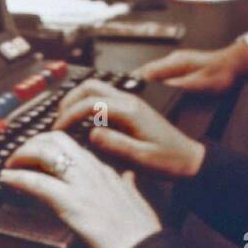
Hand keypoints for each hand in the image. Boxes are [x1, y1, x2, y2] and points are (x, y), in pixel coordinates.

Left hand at [0, 132, 160, 247]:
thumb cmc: (140, 230)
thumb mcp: (135, 196)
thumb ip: (127, 182)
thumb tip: (126, 176)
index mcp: (104, 168)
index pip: (72, 145)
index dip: (49, 144)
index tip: (38, 151)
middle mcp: (90, 170)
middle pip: (55, 140)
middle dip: (32, 143)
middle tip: (19, 154)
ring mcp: (80, 184)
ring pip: (44, 153)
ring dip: (21, 156)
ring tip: (10, 165)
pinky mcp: (70, 202)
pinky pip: (37, 183)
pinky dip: (17, 178)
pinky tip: (6, 179)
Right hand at [52, 79, 205, 177]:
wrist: (190, 159)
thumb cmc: (169, 161)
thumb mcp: (141, 158)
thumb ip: (115, 145)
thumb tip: (91, 133)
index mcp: (130, 111)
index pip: (90, 103)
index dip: (69, 115)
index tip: (57, 130)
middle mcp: (129, 101)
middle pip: (90, 86)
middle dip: (69, 100)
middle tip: (57, 121)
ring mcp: (130, 102)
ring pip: (96, 89)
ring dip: (77, 100)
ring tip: (65, 121)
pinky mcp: (130, 108)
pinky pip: (103, 98)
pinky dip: (87, 105)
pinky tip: (83, 122)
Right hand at [132, 43, 247, 92]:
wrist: (237, 64)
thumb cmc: (223, 73)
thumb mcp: (201, 83)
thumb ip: (180, 85)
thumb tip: (162, 88)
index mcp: (175, 62)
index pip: (147, 71)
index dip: (132, 80)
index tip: (120, 90)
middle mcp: (173, 60)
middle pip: (146, 72)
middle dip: (133, 83)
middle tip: (121, 97)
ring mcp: (177, 63)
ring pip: (153, 73)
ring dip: (142, 83)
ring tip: (132, 97)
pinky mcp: (181, 68)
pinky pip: (161, 75)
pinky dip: (153, 83)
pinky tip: (152, 94)